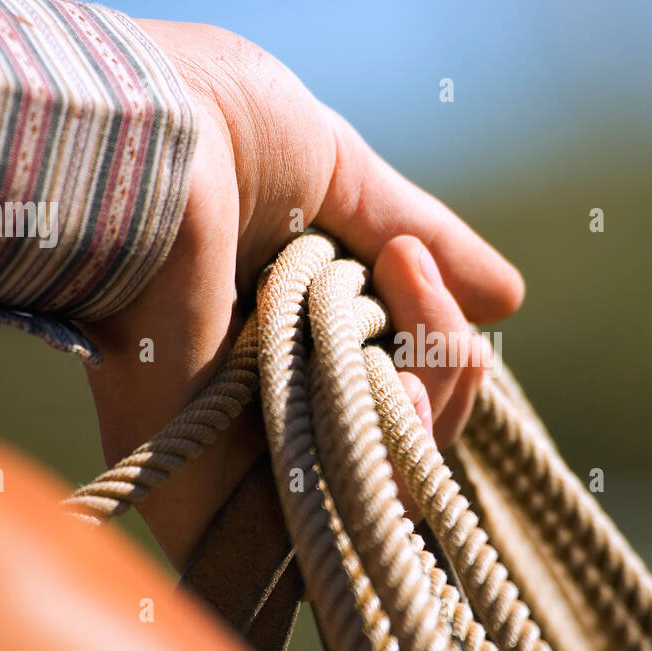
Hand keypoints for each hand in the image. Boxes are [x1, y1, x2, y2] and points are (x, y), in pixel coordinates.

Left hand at [78, 21, 523, 568]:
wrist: (143, 140)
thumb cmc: (213, 126)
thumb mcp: (337, 172)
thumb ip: (418, 237)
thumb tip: (508, 299)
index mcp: (294, 327)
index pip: (403, 386)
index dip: (441, 348)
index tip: (413, 268)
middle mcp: (275, 396)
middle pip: (416, 438)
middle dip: (446, 363)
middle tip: (402, 275)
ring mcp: (250, 451)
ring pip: (399, 479)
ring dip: (435, 392)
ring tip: (389, 314)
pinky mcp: (223, 494)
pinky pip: (351, 524)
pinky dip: (404, 454)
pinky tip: (395, 388)